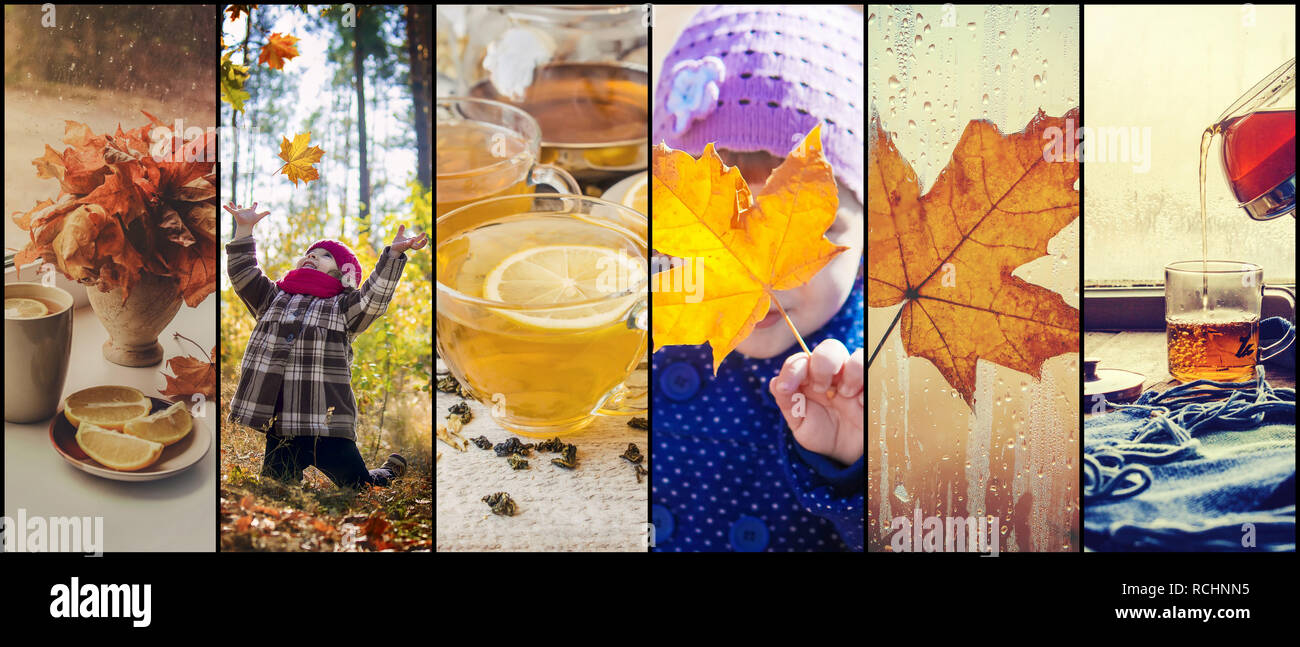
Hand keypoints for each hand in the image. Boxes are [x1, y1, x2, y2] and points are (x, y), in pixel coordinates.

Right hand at [223, 201, 269, 237]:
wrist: (246, 226)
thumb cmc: (252, 221)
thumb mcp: (259, 216)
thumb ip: (264, 213)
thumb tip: (270, 211)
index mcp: (250, 211)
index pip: (253, 207)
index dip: (254, 205)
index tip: (255, 202)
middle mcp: (245, 211)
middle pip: (243, 208)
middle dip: (240, 206)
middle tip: (240, 204)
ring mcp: (240, 212)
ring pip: (235, 207)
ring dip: (233, 205)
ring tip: (230, 202)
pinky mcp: (235, 213)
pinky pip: (230, 210)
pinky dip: (227, 208)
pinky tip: (224, 205)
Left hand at [388, 224, 427, 256]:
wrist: (393, 248)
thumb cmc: (397, 243)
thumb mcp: (399, 235)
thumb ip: (401, 231)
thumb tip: (402, 225)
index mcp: (410, 242)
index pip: (417, 239)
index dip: (421, 236)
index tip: (424, 233)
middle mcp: (410, 245)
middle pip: (419, 245)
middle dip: (423, 243)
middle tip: (426, 239)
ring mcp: (408, 246)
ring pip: (416, 247)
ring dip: (421, 244)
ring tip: (424, 240)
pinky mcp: (404, 246)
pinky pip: (408, 244)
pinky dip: (411, 242)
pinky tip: (412, 239)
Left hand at [768, 339, 863, 465]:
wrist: (845, 454)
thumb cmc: (821, 433)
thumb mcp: (800, 422)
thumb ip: (787, 402)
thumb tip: (776, 382)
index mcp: (812, 377)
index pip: (802, 359)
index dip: (792, 369)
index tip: (786, 389)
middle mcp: (835, 373)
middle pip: (830, 348)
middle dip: (822, 366)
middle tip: (820, 389)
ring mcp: (856, 379)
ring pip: (857, 356)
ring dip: (850, 374)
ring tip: (845, 395)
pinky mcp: (874, 388)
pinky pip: (877, 375)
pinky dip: (866, 387)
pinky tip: (860, 404)